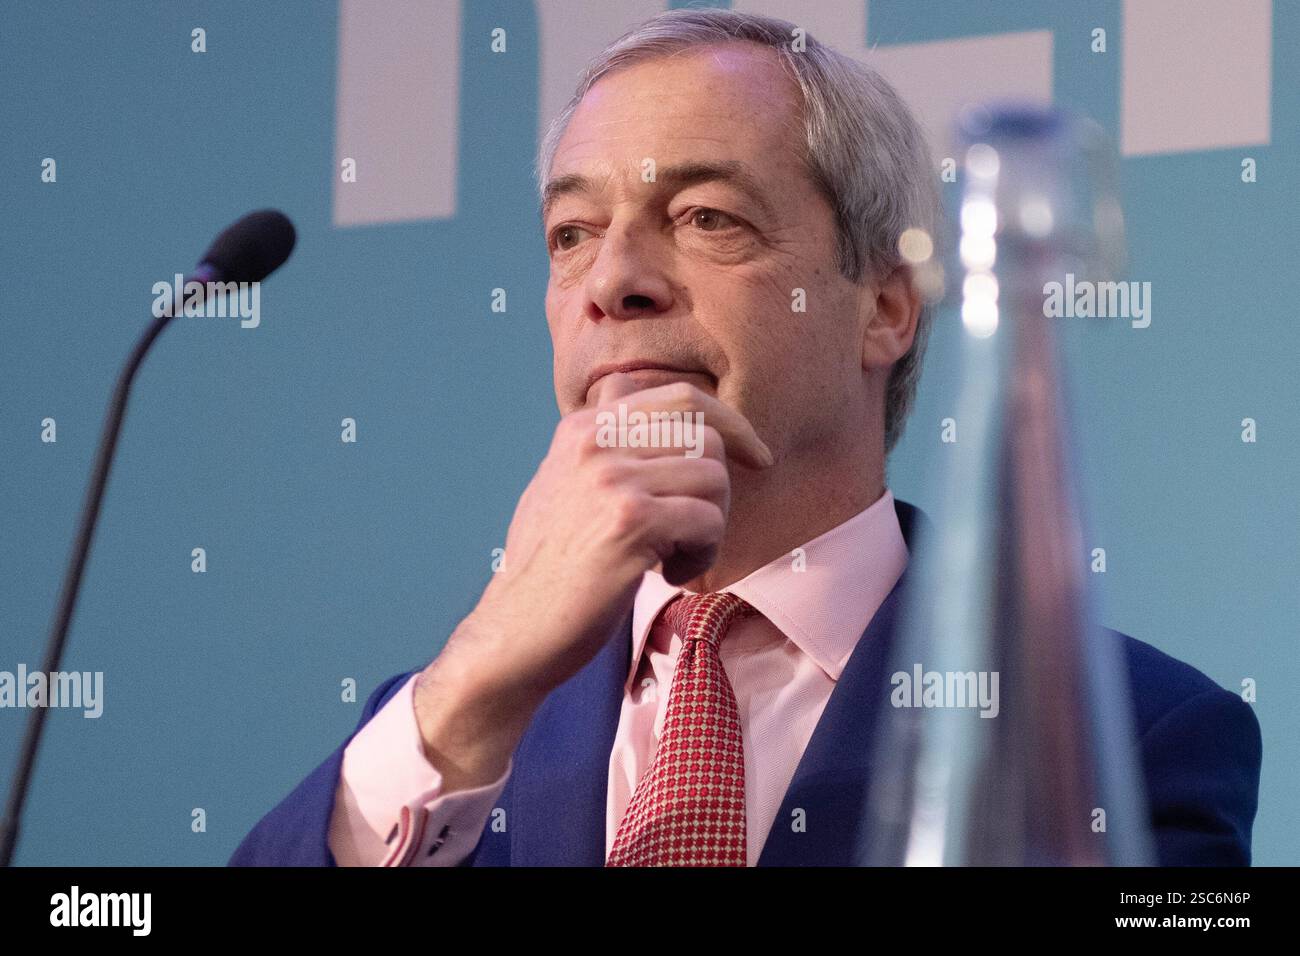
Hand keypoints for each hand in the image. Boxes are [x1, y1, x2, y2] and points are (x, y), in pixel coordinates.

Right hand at [413, 374, 770, 789]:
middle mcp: (595, 442)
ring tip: (676, 557)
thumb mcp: (564, 484)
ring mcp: (612, 479)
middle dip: (720, 487)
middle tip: (695, 531)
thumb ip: (602, 442)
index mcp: (583, 428)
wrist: (516, 629)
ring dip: (711, 526)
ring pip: (714, 477)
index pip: (681, 397)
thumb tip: (630, 390)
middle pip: (706, 436)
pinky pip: (709, 520)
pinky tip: (669, 576)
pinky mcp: (631, 522)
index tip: (755, 457)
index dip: (730, 423)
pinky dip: (702, 556)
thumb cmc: (551, 567)